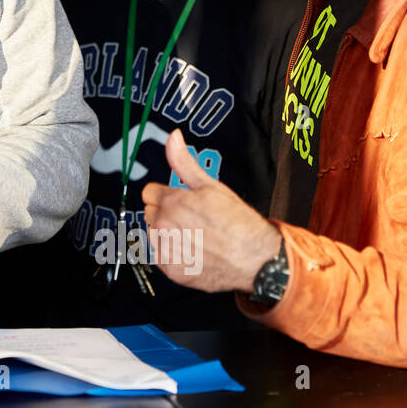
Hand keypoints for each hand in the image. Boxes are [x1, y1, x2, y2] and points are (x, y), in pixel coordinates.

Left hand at [141, 130, 281, 293]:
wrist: (256, 259)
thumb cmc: (238, 222)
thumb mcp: (212, 186)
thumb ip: (184, 162)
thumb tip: (172, 137)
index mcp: (172, 201)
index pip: (149, 192)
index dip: (166, 195)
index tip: (181, 202)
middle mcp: (165, 225)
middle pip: (150, 213)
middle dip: (166, 214)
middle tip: (192, 220)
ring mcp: (166, 249)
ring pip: (154, 235)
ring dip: (167, 235)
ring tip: (195, 237)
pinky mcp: (170, 270)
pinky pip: (160, 257)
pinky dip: (173, 256)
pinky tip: (194, 252)